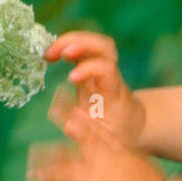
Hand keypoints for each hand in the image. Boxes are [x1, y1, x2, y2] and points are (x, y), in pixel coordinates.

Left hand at [26, 106, 165, 180]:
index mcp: (119, 152)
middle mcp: (105, 161)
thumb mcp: (142, 165)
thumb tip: (119, 151)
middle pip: (80, 140)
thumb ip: (127, 156)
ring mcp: (97, 179)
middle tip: (50, 114)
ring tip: (31, 173)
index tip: (68, 105)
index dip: (81, 115)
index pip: (98, 128)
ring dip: (46, 171)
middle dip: (63, 127)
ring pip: (65, 170)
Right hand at [44, 31, 145, 147]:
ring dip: (70, 41)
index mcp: (113, 92)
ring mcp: (102, 68)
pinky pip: (84, 48)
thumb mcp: (105, 139)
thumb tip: (68, 125)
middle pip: (104, 46)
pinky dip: (66, 45)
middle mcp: (110, 75)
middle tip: (53, 54)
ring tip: (48, 54)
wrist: (132, 121)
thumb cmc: (119, 131)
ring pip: (95, 43)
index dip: (90, 68)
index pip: (107, 69)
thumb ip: (87, 133)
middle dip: (79, 43)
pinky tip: (50, 56)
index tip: (71, 79)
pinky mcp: (93, 66)